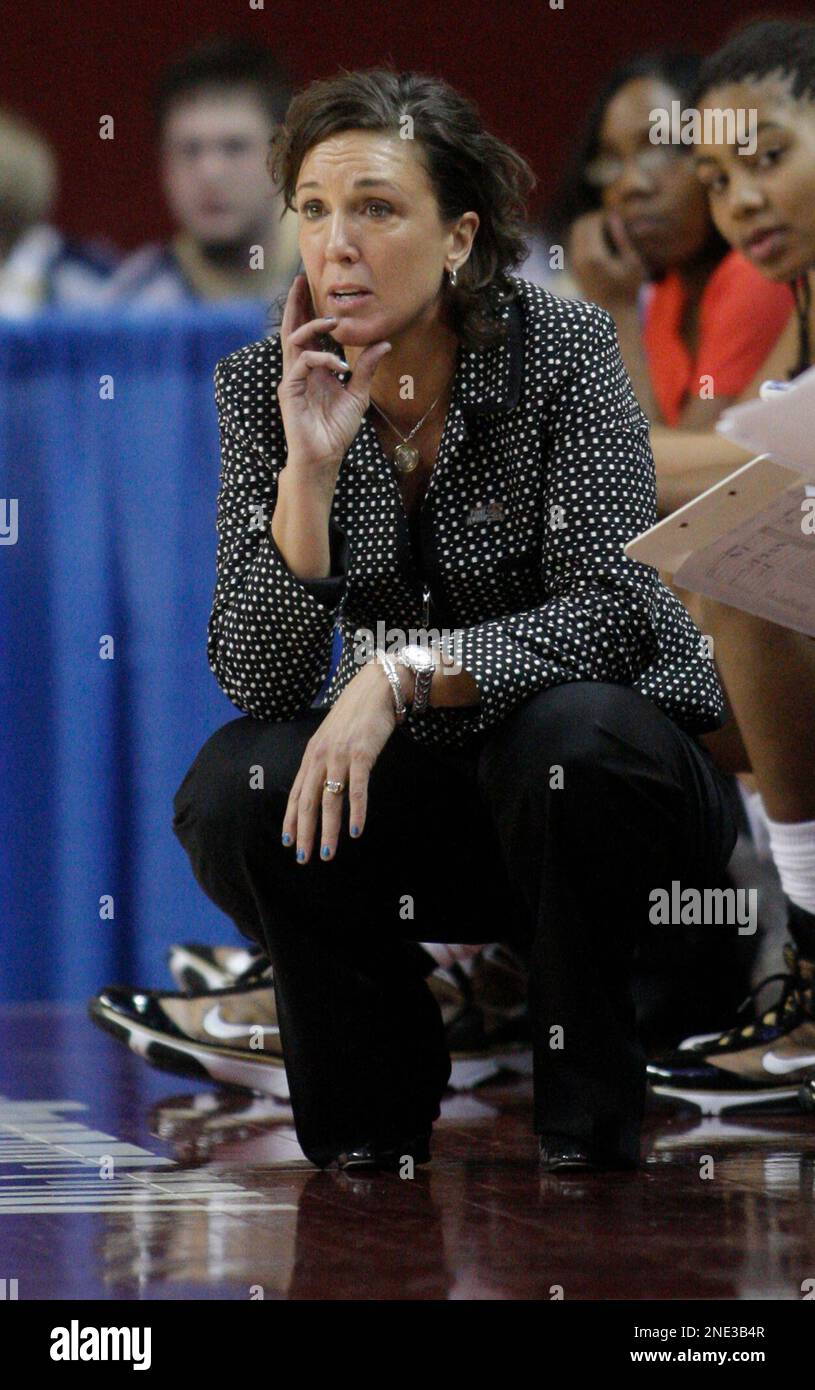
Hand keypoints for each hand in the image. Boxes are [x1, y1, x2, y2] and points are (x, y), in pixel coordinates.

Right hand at [277, 275, 392, 479]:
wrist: (325, 456)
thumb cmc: (336, 429)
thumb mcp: (358, 394)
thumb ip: (367, 368)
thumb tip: (384, 343)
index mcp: (314, 368)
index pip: (308, 332)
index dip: (308, 309)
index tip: (310, 285)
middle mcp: (300, 369)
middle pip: (293, 328)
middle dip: (296, 303)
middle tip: (301, 278)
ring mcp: (292, 379)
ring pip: (293, 340)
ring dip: (312, 326)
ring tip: (333, 322)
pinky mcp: (289, 391)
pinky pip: (302, 364)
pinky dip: (321, 359)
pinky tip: (340, 366)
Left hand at [281, 659, 413, 863]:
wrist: (375, 689)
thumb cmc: (355, 716)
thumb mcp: (332, 739)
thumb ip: (324, 761)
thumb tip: (321, 787)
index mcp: (311, 755)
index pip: (296, 794)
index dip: (291, 820)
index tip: (289, 843)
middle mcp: (320, 757)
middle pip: (308, 803)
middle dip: (304, 834)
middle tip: (304, 858)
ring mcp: (339, 756)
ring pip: (330, 801)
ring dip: (328, 831)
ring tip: (327, 853)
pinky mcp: (360, 754)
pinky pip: (357, 789)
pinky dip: (356, 811)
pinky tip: (356, 830)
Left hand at [568, 210, 646, 308]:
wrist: (613, 314)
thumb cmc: (629, 290)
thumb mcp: (633, 263)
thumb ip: (622, 238)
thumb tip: (613, 216)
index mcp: (593, 256)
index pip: (591, 222)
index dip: (604, 215)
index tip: (618, 217)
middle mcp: (579, 259)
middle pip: (579, 224)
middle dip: (595, 219)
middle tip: (612, 221)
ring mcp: (574, 264)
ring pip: (576, 233)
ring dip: (590, 227)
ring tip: (609, 231)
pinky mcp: (575, 268)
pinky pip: (576, 243)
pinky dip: (588, 237)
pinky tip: (604, 243)